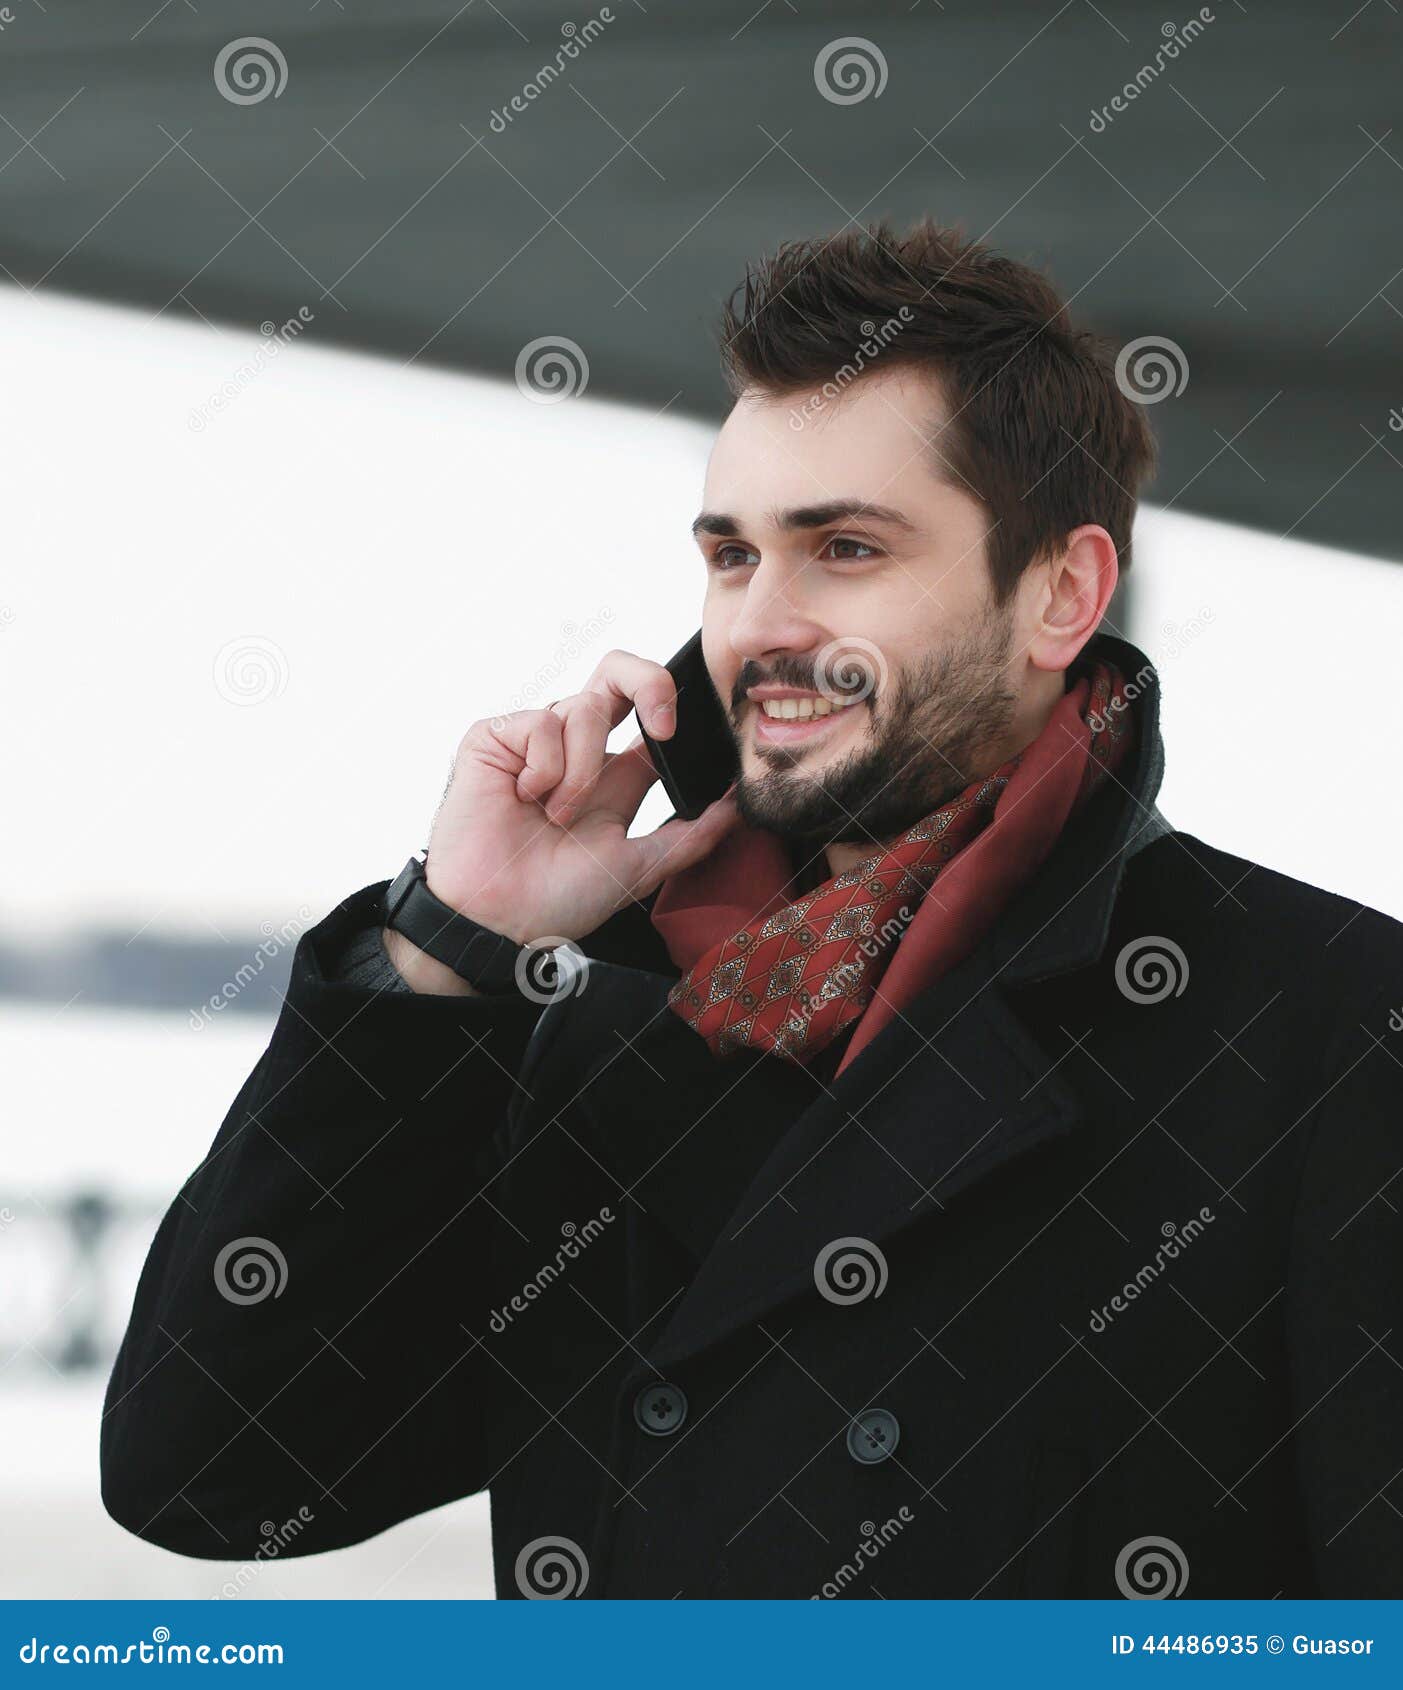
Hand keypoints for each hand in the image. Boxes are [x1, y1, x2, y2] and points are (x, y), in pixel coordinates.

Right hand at [418, 648, 739, 948]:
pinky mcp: (495, 738)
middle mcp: (577, 749)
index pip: (651, 714)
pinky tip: (524, 798)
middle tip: (663, 729)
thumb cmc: (556, 900)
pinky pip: (542, 722)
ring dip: (582, 771)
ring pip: (586, 708)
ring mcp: (535, 741)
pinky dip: (543, 766)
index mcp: (614, 776)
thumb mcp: (639, 868)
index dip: (674, 706)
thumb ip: (691, 837)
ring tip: (556, 816)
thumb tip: (737, 807)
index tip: (683, 735)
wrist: (495, 919)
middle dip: (651, 682)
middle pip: (619, 674)